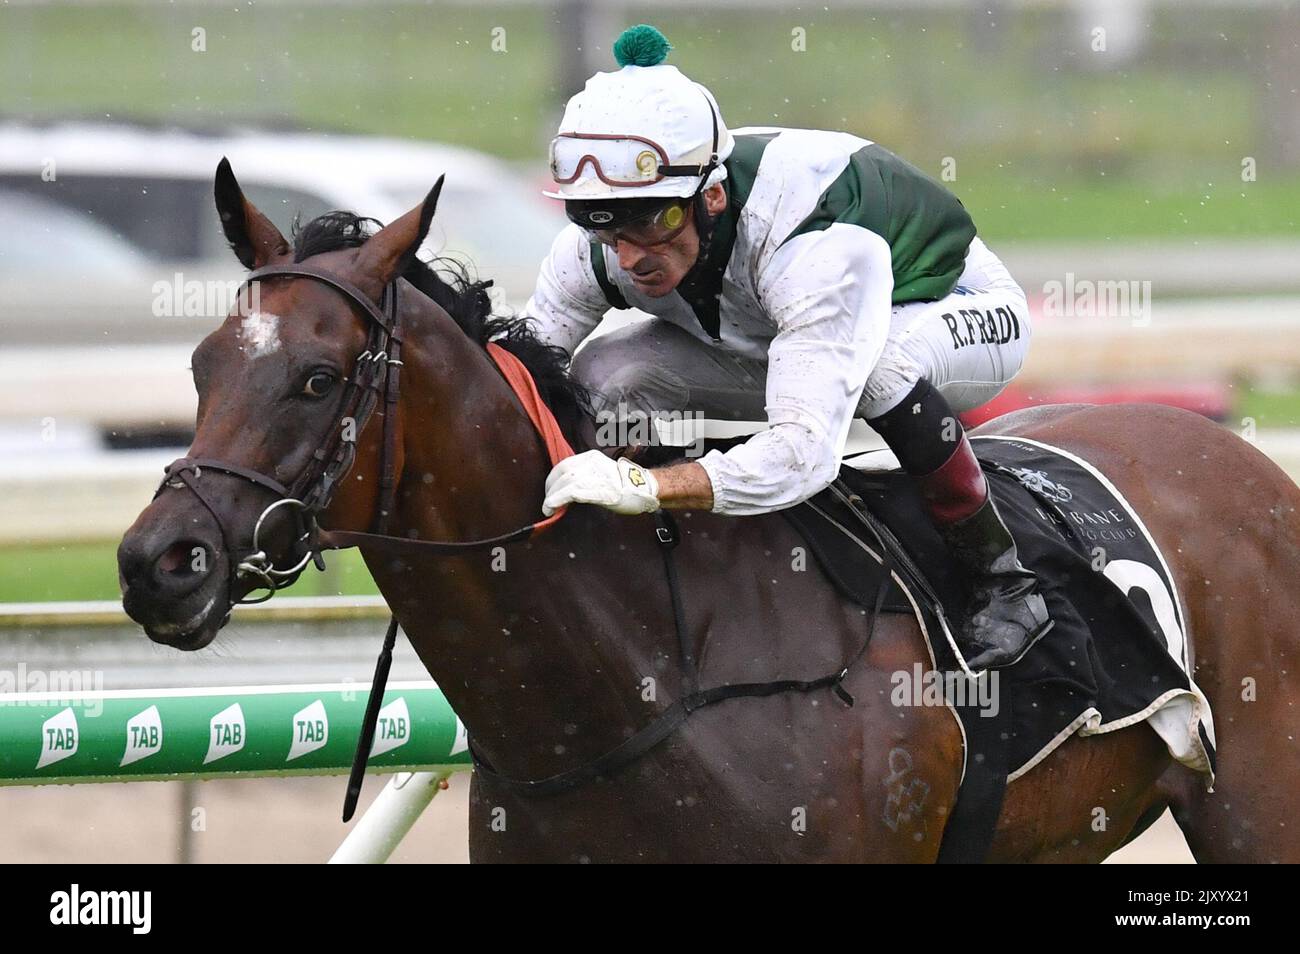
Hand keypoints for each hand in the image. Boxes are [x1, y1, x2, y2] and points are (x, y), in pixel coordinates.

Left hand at [542, 450, 659, 515]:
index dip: (552, 478)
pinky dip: (558, 499)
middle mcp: (592, 463)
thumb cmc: (625, 485)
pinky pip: (572, 492)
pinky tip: (551, 507)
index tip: (549, 490)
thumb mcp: (601, 473)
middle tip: (548, 502)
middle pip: (562, 472)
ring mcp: (596, 476)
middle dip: (550, 487)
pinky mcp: (599, 490)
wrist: (646, 489)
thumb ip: (585, 476)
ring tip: (548, 508)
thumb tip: (566, 488)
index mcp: (591, 457)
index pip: (564, 464)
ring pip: (565, 482)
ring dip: (552, 496)